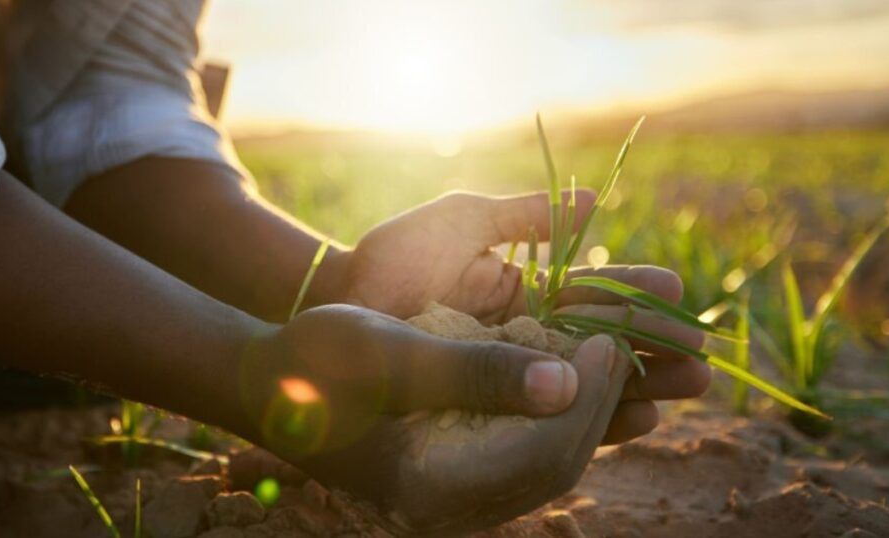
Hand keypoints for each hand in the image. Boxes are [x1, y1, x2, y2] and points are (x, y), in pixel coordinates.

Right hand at [236, 306, 629, 533]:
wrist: (268, 384)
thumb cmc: (317, 360)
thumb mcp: (392, 352)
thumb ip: (475, 371)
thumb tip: (564, 382)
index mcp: (428, 486)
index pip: (541, 453)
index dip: (588, 395)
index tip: (608, 337)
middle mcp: (446, 507)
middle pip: (551, 465)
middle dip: (599, 404)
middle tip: (620, 341)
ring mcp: (449, 498)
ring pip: (543, 462)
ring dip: (585, 411)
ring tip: (612, 357)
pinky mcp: (450, 478)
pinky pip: (521, 454)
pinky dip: (552, 416)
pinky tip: (572, 379)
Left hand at [340, 191, 709, 443]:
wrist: (341, 299)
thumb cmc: (397, 254)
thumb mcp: (464, 221)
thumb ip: (527, 215)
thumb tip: (596, 198)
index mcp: (529, 288)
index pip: (597, 294)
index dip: (638, 295)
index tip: (678, 293)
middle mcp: (529, 332)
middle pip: (604, 344)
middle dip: (654, 350)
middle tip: (702, 358)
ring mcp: (512, 370)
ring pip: (587, 383)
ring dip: (638, 387)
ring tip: (686, 388)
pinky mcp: (492, 404)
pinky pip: (549, 417)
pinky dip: (593, 419)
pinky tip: (633, 421)